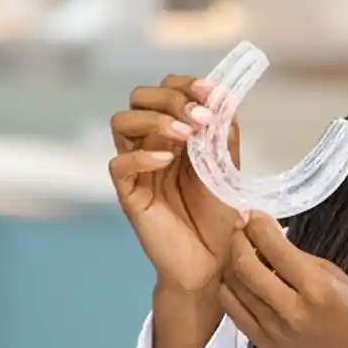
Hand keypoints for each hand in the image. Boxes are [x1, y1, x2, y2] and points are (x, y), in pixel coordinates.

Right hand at [108, 74, 242, 294]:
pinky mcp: (129, 194)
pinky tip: (166, 160)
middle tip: (199, 117)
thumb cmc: (217, 218)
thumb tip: (223, 100)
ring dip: (154, 119)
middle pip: (139, 97)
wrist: (211, 263)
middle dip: (170, 98)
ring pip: (121, 122)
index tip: (211, 93)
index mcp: (175, 134)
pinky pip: (119, 165)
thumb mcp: (229, 171)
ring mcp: (138, 168)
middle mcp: (151, 144)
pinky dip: (141, 155)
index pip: (165, 90)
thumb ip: (224, 137)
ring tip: (185, 135)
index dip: (185, 84)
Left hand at [220, 211, 347, 347]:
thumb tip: (271, 239)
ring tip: (239, 250)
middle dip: (237, 238)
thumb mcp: (342, 282)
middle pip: (244, 264)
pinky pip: (232, 310)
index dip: (257, 224)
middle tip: (240, 227)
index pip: (273, 247)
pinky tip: (238, 278)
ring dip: (231, 261)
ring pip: (232, 285)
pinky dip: (229, 288)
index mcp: (317, 290)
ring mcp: (273, 331)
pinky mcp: (262, 345)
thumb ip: (304, 260)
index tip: (253, 214)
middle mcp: (290, 310)